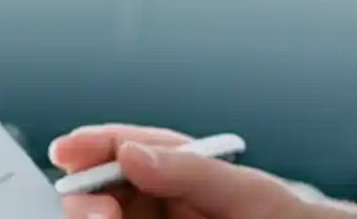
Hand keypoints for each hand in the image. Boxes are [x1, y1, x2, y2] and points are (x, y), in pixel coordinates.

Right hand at [49, 124, 334, 218]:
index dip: (96, 145)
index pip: (130, 149)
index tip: (68, 148)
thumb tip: (131, 153)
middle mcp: (165, 201)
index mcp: (183, 172)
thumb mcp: (247, 192)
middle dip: (89, 192)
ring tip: (102, 217)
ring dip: (95, 215)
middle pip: (107, 190)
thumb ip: (190, 171)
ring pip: (111, 215)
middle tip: (93, 205)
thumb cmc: (288, 218)